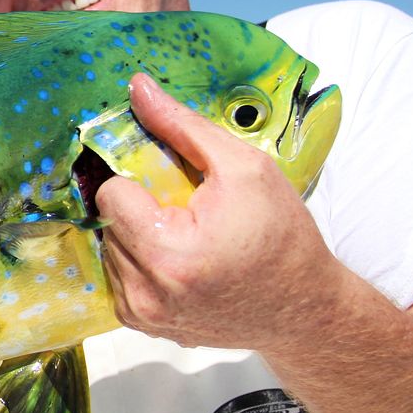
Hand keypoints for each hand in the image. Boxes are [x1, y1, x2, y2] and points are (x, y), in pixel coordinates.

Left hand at [94, 74, 348, 351]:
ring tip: (186, 238)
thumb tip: (138, 87)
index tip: (173, 186)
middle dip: (140, 208)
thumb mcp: (244, 167)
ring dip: (137, 236)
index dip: (140, 181)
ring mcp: (141, 314)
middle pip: (106, 222)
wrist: (306, 308)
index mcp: (167, 253)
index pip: (109, 194)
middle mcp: (145, 293)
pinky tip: (180, 261)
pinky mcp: (142, 326)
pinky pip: (118, 276)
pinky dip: (141, 262)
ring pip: (108, 249)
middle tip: (185, 212)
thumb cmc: (283, 236)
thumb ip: (181, 125)